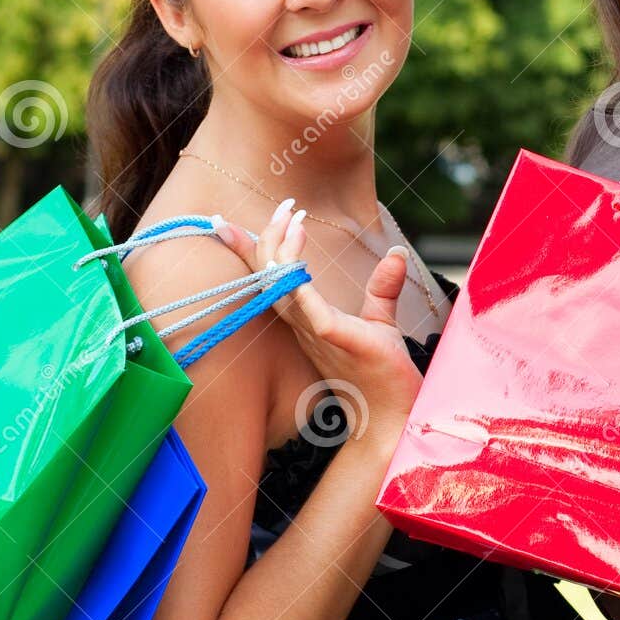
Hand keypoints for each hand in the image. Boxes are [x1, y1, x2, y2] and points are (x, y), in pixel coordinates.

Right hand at [214, 199, 423, 450]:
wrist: (392, 412)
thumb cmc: (382, 372)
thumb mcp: (380, 320)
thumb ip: (383, 286)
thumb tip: (397, 251)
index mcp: (307, 316)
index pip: (270, 276)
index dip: (247, 248)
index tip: (222, 222)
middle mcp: (303, 322)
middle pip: (268, 273)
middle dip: (267, 236)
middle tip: (285, 206)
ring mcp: (315, 330)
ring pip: (280, 284)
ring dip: (281, 248)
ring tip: (292, 218)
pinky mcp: (335, 337)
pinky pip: (307, 306)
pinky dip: (297, 280)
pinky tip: (297, 258)